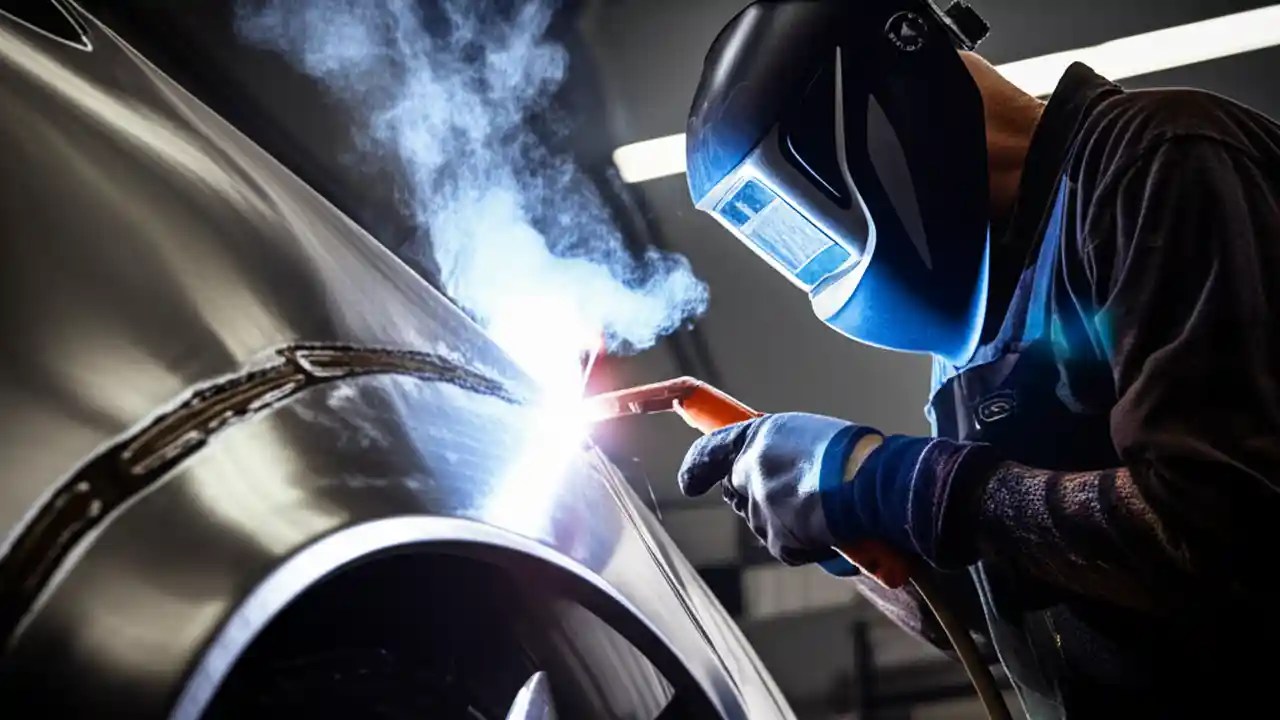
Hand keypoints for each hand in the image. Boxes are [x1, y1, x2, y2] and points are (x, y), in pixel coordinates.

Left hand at [677, 412, 891, 566]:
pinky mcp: (779, 540)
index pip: (711, 451)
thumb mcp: (809, 434)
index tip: (690, 482)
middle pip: (739, 490)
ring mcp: (761, 509)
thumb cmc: (853, 454)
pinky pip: (786, 545)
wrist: (873, 484)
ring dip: (785, 519)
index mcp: (756, 437)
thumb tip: (781, 470)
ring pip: (763, 520)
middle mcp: (750, 472)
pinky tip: (829, 529)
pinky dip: (805, 542)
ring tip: (824, 507)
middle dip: (756, 495)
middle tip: (792, 493)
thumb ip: (782, 451)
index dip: (697, 467)